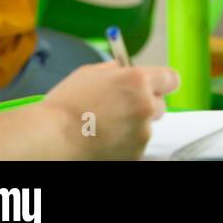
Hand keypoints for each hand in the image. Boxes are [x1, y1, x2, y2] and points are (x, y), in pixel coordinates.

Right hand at [41, 62, 179, 159]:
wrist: (51, 140)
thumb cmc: (64, 106)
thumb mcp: (88, 74)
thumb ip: (114, 70)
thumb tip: (125, 68)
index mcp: (137, 80)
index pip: (171, 79)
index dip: (161, 83)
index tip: (153, 87)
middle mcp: (146, 106)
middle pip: (160, 105)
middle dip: (145, 106)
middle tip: (120, 110)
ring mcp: (142, 133)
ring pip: (145, 127)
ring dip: (132, 127)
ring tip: (104, 128)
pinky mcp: (136, 154)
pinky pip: (135, 145)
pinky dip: (124, 144)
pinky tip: (103, 141)